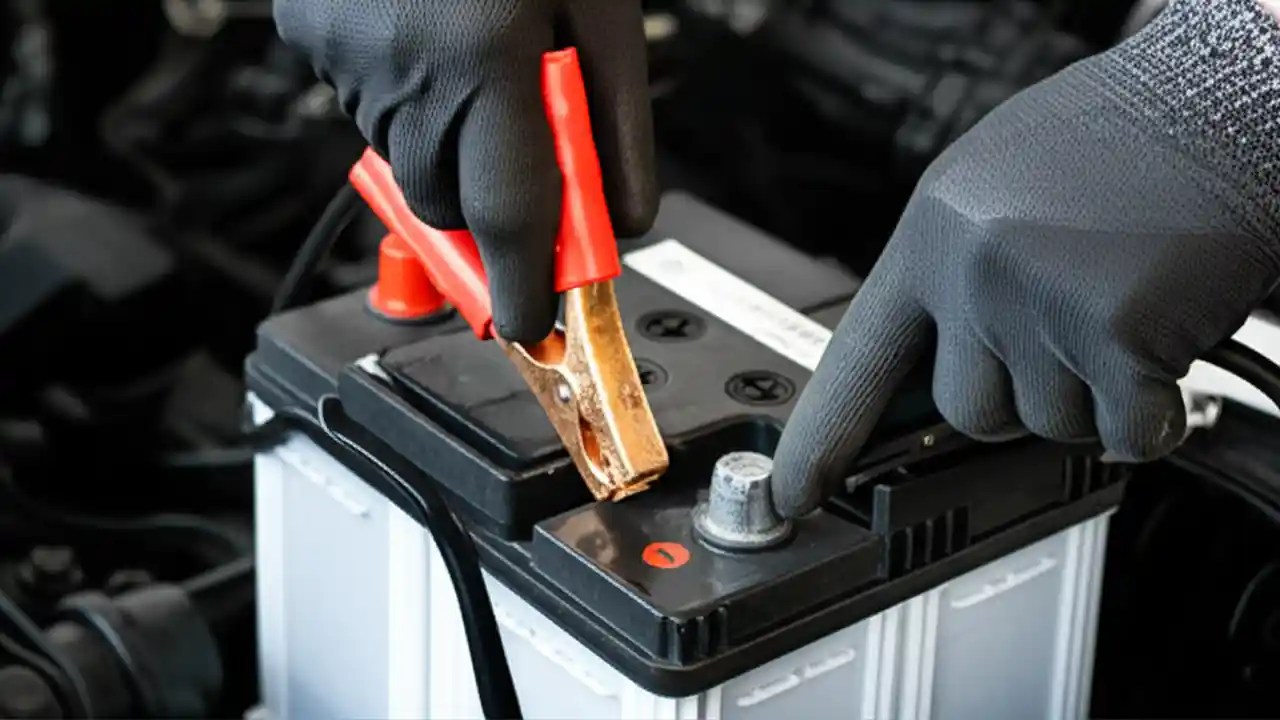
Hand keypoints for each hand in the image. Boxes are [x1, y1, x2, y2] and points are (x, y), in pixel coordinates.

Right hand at [273, 0, 656, 341]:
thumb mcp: (600, 11)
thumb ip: (614, 126)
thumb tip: (620, 220)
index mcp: (481, 55)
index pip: (506, 216)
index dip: (523, 286)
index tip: (535, 327)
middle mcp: (401, 64)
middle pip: (451, 203)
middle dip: (494, 205)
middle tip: (525, 151)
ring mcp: (343, 51)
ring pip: (406, 160)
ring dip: (450, 145)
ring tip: (476, 64)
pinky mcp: (307, 35)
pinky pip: (365, 107)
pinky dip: (407, 101)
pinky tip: (429, 41)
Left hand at [770, 0, 1279, 517]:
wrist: (1227, 101)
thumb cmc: (1130, 137)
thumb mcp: (997, 191)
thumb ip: (955, 276)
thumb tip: (938, 360)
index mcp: (931, 235)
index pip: (856, 361)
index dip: (821, 438)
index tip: (795, 492)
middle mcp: (968, 271)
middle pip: (969, 412)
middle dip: (1026, 396)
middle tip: (1074, 331)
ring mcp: (1033, 304)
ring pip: (1048, 427)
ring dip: (1095, 396)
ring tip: (1125, 311)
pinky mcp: (1108, 335)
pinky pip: (1123, 433)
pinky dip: (1153, 414)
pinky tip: (1165, 346)